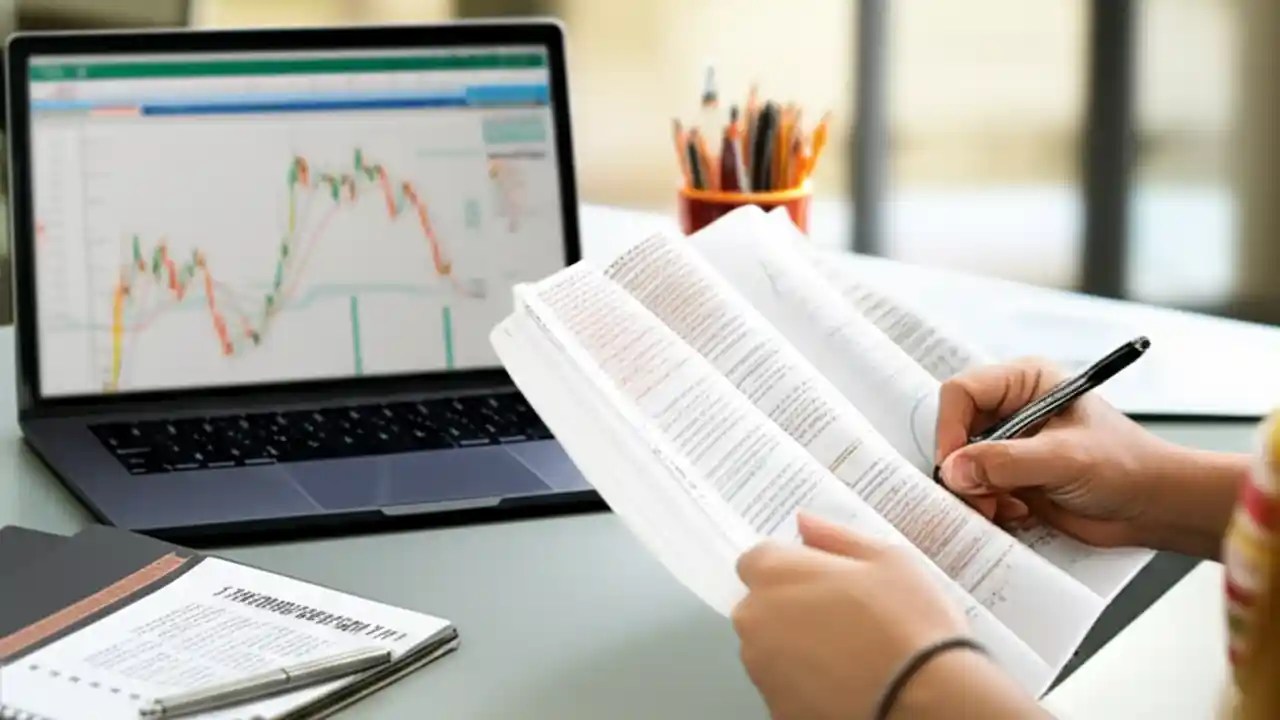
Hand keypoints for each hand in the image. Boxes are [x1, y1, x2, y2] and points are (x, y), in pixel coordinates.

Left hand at [732, 513, 966, 719]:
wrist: (929, 701)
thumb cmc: (911, 622)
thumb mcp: (887, 559)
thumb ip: (835, 537)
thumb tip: (803, 522)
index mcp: (774, 574)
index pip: (758, 560)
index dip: (793, 568)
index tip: (828, 582)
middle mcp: (754, 621)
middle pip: (761, 606)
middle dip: (791, 608)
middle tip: (846, 619)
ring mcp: (761, 670)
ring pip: (770, 650)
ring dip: (796, 648)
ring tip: (851, 657)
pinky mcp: (776, 710)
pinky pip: (786, 688)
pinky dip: (807, 686)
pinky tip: (847, 686)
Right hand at [935, 357, 1241, 553]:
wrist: (1153, 507)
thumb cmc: (1126, 466)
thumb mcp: (1065, 459)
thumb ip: (1006, 462)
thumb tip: (954, 470)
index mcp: (1024, 381)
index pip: (961, 392)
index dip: (950, 428)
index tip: (954, 466)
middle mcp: (1011, 409)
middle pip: (955, 431)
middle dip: (964, 469)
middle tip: (981, 496)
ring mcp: (1009, 445)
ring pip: (961, 466)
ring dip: (976, 493)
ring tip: (1006, 507)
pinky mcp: (1010, 476)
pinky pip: (975, 490)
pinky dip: (987, 506)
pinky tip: (1018, 511)